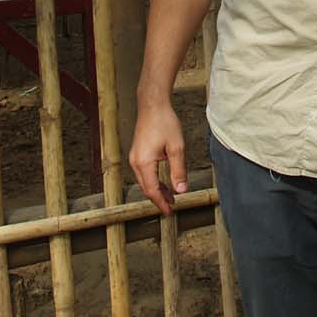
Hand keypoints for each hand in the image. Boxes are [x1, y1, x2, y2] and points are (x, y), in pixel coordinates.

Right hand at [129, 100, 187, 215]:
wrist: (153, 104)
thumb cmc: (164, 122)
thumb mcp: (177, 148)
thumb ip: (178, 171)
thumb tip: (181, 190)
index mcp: (144, 163)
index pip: (152, 191)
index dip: (161, 203)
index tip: (170, 212)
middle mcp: (136, 162)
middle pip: (147, 188)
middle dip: (159, 199)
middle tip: (172, 207)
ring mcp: (135, 157)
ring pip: (145, 181)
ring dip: (157, 190)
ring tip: (170, 196)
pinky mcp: (137, 153)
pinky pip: (144, 172)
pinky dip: (153, 180)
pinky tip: (163, 181)